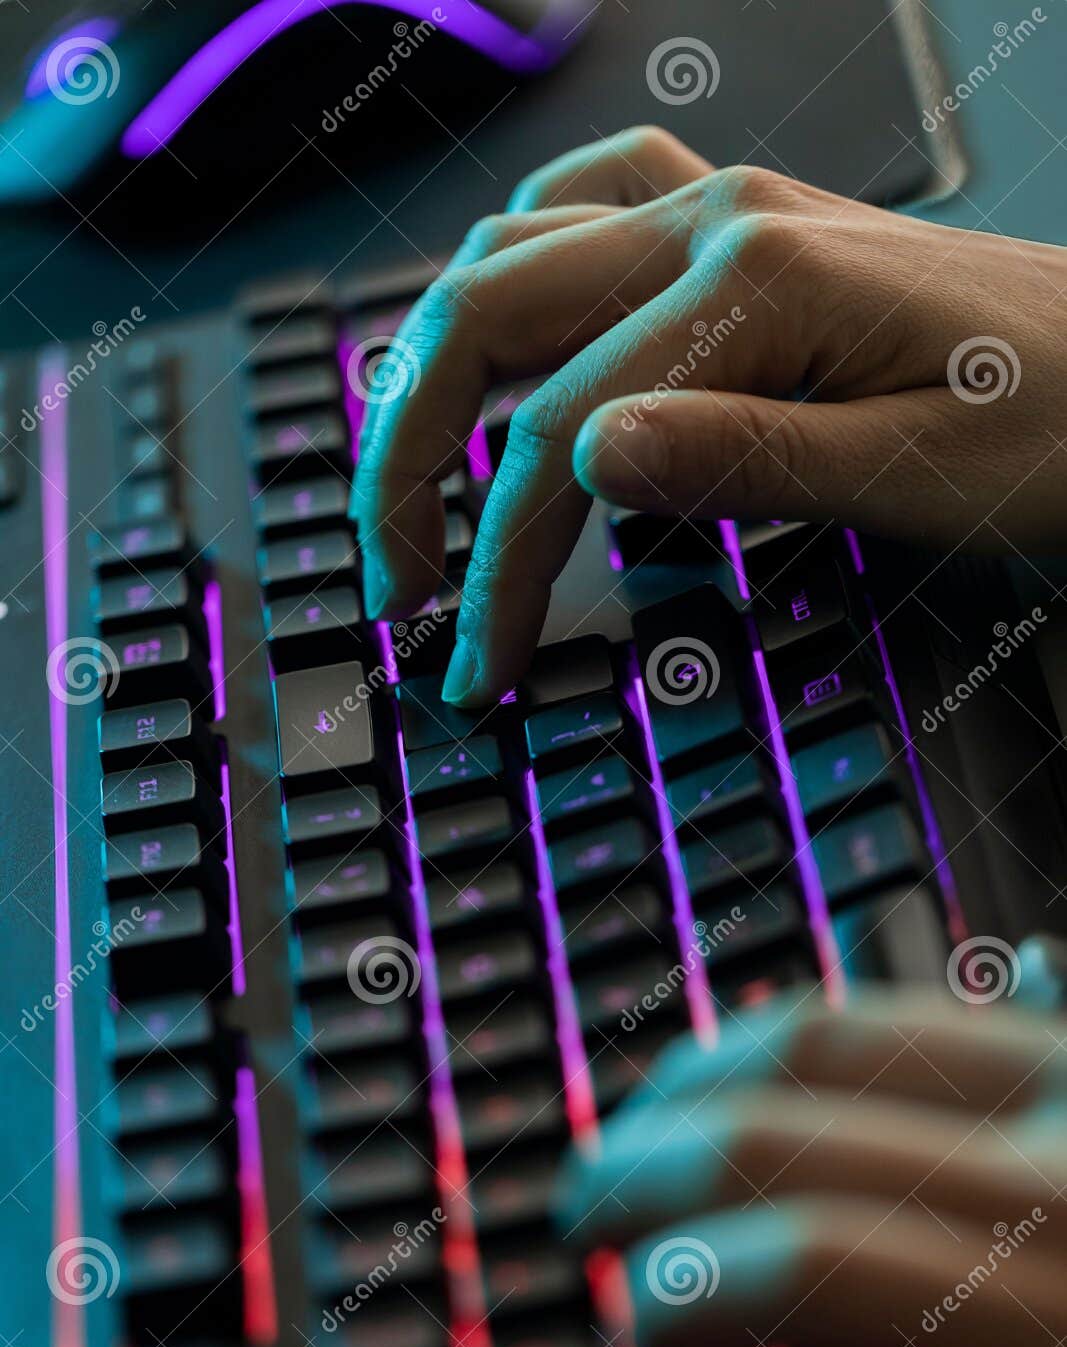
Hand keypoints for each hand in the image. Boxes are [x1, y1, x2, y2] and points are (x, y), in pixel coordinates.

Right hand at [351, 125, 1066, 706]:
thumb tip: (582, 461)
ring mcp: (727, 206)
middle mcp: (722, 218)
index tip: (476, 659)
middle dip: (408, 460)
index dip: (494, 564)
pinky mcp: (743, 224)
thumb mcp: (916, 476)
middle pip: (485, 314)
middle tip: (399, 581)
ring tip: (419, 479)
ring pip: (511, 249)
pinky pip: (585, 207)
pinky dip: (515, 273)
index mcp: (758, 281)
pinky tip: (508, 336)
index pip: (555, 433)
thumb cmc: (1060, 429)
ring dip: (437, 365)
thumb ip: (742, 459)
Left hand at [555, 989, 1066, 1346]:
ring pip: (811, 1264)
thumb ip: (1020, 1076)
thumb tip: (933, 994)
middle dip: (636, 1182)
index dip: (687, 1081)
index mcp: (1059, 1076)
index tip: (633, 1124)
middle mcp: (1061, 1175)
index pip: (818, 1040)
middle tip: (585, 1226)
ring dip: (679, 1294)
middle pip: (775, 1141)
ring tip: (633, 1329)